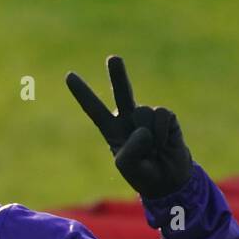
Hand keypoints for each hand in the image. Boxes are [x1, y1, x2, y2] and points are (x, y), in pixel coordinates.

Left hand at [65, 56, 192, 198]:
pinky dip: (161, 133)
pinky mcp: (165, 117)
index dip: (83, 93)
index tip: (69, 76)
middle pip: (123, 92)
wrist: (169, 180)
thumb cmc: (143, 173)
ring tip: (153, 150)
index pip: (94, 109)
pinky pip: (160, 116)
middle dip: (118, 74)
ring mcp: (147, 117)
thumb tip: (143, 130)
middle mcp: (129, 119)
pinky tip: (164, 144)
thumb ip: (130, 149)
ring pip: (143, 113)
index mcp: (112, 130)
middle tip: (113, 58)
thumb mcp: (127, 166)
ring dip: (148, 135)